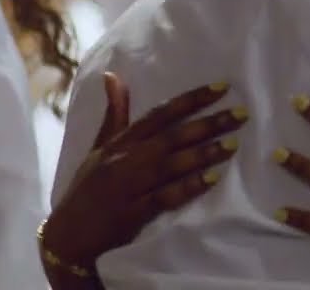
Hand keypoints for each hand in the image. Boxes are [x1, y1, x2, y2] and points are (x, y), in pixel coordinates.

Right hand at [41, 74, 246, 284]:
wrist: (69, 235)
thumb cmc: (86, 188)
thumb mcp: (98, 147)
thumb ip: (114, 114)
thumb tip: (113, 75)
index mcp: (120, 142)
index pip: (160, 114)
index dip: (191, 100)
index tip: (221, 88)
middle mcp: (126, 159)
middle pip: (172, 136)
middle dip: (207, 123)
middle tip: (240, 114)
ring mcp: (130, 186)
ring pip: (171, 165)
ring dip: (203, 153)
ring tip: (232, 144)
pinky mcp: (134, 213)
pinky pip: (165, 197)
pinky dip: (187, 187)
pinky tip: (211, 179)